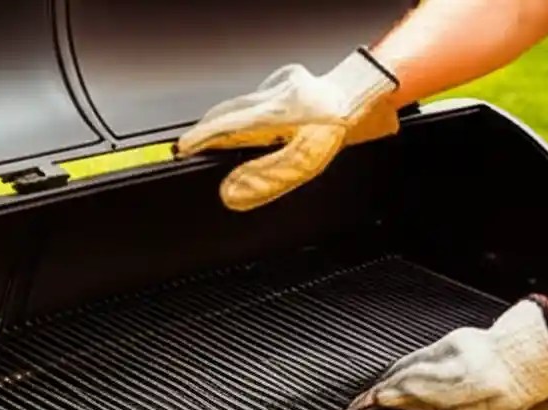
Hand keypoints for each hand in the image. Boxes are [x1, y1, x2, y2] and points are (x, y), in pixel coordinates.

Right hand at [174, 49, 400, 211]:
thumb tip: (231, 194)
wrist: (366, 97)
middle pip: (226, 112)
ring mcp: (279, 81)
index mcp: (275, 112)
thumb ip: (267, 178)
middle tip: (192, 148)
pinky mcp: (285, 78)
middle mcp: (274, 92)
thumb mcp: (306, 162)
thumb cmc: (340, 129)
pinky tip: (253, 126)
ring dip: (227, 122)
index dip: (198, 140)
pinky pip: (255, 97)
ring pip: (240, 103)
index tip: (181, 151)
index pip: (225, 126)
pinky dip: (247, 112)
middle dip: (207, 131)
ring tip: (216, 141)